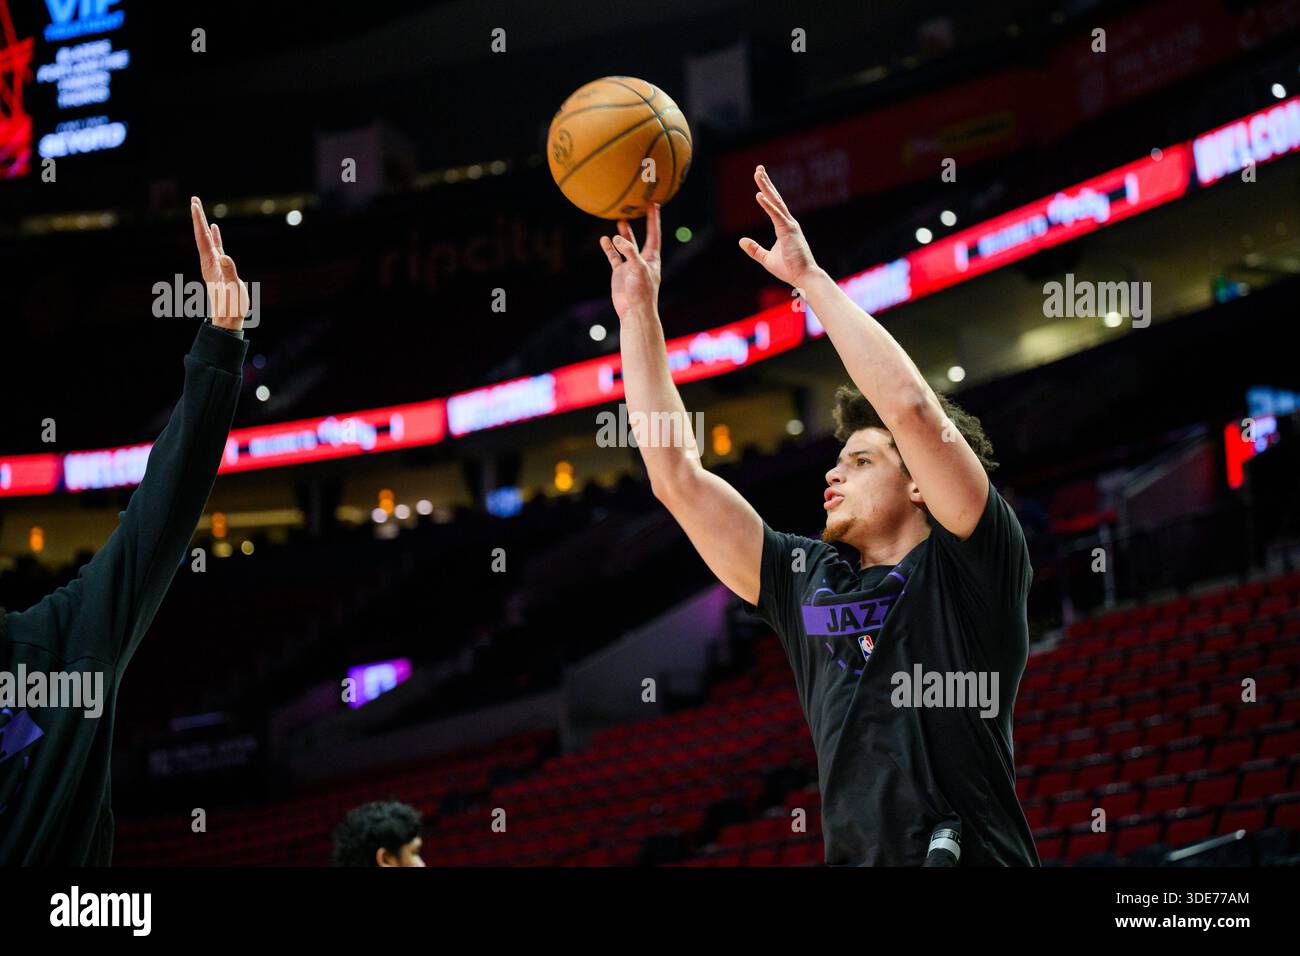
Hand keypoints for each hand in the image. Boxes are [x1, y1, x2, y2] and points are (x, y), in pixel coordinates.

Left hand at [191, 196, 248, 330]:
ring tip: (201, 210)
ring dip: (204, 224)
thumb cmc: (232, 304)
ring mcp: (214, 264)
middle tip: (194, 199)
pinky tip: (216, 230)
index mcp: (210, 264)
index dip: (199, 221)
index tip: (195, 205)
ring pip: (207, 239)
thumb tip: (226, 257)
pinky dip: (215, 236)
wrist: (228, 318)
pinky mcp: (220, 267)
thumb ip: (230, 272)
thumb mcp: (233, 288)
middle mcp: (209, 261)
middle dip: (198, 217)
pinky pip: (216, 246)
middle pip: (202, 235)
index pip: (203, 238)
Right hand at [600, 203, 661, 322]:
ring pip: (626, 246)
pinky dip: (609, 248)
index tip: (654, 204)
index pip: (654, 234)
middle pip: (641, 237)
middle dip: (639, 224)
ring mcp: (630, 266)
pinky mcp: (619, 272)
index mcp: (652, 258)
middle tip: (635, 208)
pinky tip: (604, 240)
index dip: (654, 219)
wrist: (634, 312)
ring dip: (623, 234)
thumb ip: (629, 251)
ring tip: (620, 221)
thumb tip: (616, 237)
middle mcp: (641, 260)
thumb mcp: (638, 268)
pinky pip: (613, 257)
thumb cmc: (642, 292)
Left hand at [738, 165, 818, 287]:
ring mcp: (789, 225)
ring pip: (776, 202)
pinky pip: (776, 215)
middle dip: (766, 183)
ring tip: (758, 174)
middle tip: (758, 168)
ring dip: (766, 187)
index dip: (766, 191)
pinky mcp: (789, 231)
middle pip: (775, 198)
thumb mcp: (765, 258)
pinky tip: (759, 195)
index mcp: (784, 226)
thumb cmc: (788, 268)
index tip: (760, 178)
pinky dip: (767, 205)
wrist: (803, 277)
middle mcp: (788, 222)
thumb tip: (741, 241)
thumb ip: (754, 249)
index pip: (774, 205)